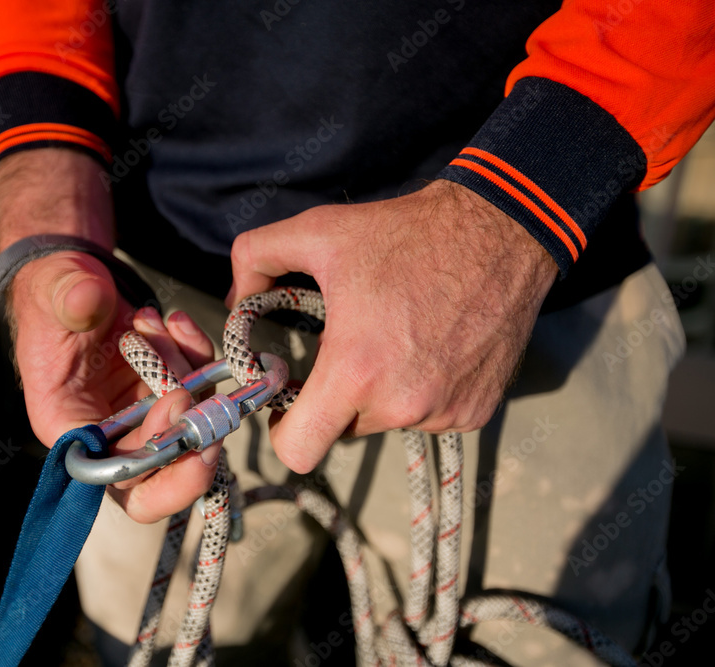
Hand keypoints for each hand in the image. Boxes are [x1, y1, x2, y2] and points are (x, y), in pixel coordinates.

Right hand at [0, 149, 218, 522]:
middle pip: (159, 474)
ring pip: (188, 423)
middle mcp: (108, 432)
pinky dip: (198, 356)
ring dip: (187, 374)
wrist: (76, 276)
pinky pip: (199, 388)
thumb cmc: (53, 291)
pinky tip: (175, 322)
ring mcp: (142, 413)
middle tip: (212, 405)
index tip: (176, 404)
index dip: (152, 458)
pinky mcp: (166, 390)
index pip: (113, 476)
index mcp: (68, 425)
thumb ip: (68, 298)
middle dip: (192, 442)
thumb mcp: (54, 290)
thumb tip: (86, 301)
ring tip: (154, 324)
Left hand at [227, 180, 558, 472]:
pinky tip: (434, 345)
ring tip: (398, 338)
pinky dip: (423, 391)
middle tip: (351, 350)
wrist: (501, 233)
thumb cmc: (407, 234)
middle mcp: (401, 404)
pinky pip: (428, 416)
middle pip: (341, 430)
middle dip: (336, 398)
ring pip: (386, 421)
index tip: (289, 401)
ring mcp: (443, 413)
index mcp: (356, 370)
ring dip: (382, 393)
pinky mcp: (475, 412)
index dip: (284, 432)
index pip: (299, 450)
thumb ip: (256, 258)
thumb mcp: (318, 231)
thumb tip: (234, 298)